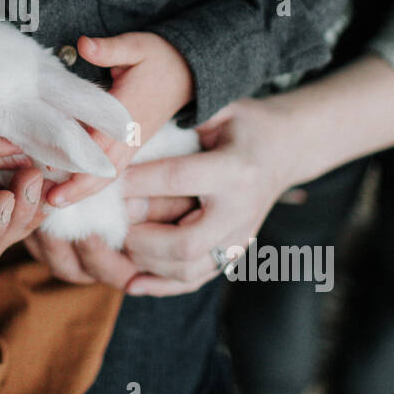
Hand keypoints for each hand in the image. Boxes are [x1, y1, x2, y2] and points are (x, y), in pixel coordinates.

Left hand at [44, 31, 192, 207]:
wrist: (188, 72)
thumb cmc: (159, 57)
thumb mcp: (135, 46)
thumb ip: (109, 49)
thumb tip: (84, 44)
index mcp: (128, 111)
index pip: (102, 140)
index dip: (79, 155)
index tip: (53, 166)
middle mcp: (131, 134)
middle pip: (105, 168)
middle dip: (79, 186)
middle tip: (51, 200)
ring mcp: (134, 143)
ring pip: (110, 174)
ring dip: (84, 190)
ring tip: (56, 202)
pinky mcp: (133, 145)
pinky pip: (114, 170)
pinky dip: (95, 182)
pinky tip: (74, 189)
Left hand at [116, 98, 296, 294]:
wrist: (288, 148)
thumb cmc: (244, 123)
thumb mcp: (219, 108)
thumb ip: (180, 120)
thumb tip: (128, 133)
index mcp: (236, 169)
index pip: (179, 179)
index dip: (137, 181)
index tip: (105, 179)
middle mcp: (240, 210)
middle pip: (185, 242)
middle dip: (140, 236)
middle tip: (111, 220)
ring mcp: (239, 238)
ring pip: (187, 269)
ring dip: (145, 262)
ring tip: (117, 243)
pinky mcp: (234, 254)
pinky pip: (195, 281)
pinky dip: (160, 285)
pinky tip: (132, 281)